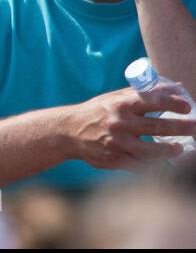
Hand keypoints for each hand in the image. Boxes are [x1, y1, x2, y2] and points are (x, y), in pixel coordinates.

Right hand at [67, 86, 195, 169]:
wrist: (69, 131)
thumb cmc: (98, 112)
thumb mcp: (115, 98)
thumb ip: (142, 93)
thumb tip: (175, 87)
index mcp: (120, 104)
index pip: (152, 100)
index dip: (173, 103)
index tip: (187, 107)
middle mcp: (119, 123)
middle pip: (158, 127)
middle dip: (182, 127)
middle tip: (195, 127)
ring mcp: (117, 143)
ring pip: (153, 152)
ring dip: (170, 150)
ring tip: (179, 148)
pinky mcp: (114, 160)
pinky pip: (140, 165)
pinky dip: (152, 163)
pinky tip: (158, 160)